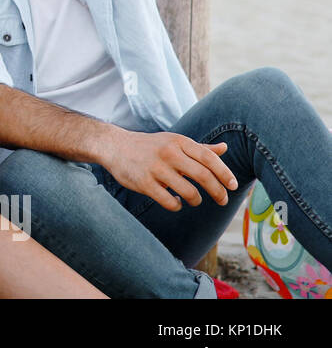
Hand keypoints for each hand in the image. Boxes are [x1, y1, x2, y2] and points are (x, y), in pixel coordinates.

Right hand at [102, 129, 238, 211]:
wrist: (114, 146)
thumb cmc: (149, 146)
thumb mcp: (173, 142)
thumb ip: (199, 148)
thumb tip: (225, 148)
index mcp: (179, 142)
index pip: (209, 158)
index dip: (224, 173)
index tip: (233, 186)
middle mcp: (169, 153)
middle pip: (203, 176)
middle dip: (218, 191)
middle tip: (222, 200)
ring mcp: (156, 168)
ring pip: (188, 191)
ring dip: (197, 200)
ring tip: (195, 200)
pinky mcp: (144, 183)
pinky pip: (169, 201)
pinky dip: (177, 205)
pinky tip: (177, 202)